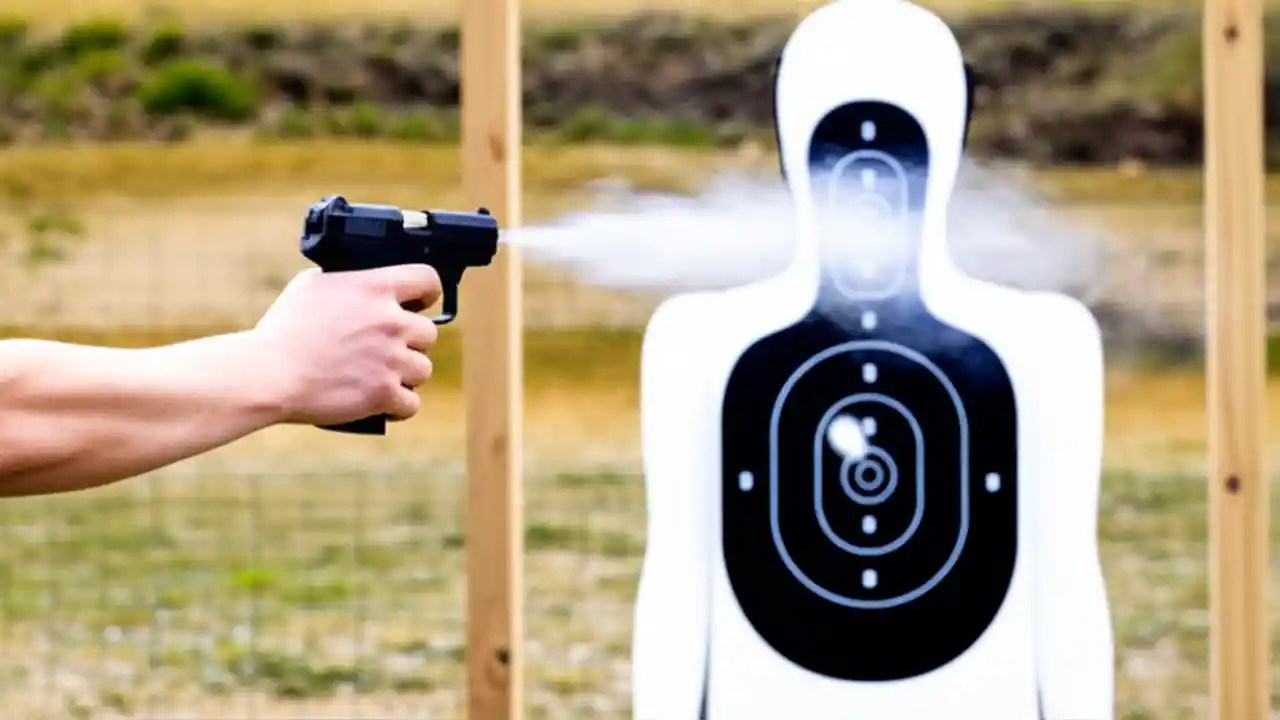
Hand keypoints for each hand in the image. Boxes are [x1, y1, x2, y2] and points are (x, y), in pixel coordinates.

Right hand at [250, 265, 441, 425]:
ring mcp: (391, 359)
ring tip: (380, 376)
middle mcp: (391, 322)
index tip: (421, 303)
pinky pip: (411, 403)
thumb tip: (359, 286)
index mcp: (375, 288)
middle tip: (386, 349)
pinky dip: (399, 406)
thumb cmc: (283, 330)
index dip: (428, 293)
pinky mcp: (384, 394)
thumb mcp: (311, 287)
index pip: (428, 280)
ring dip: (406, 375)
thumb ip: (346, 282)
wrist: (268, 374)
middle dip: (410, 342)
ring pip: (423, 369)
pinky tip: (385, 404)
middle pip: (429, 333)